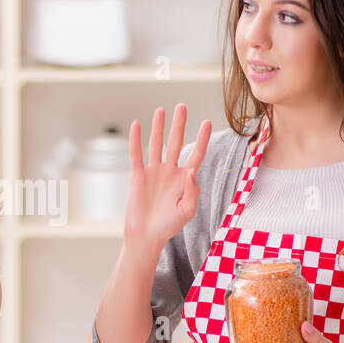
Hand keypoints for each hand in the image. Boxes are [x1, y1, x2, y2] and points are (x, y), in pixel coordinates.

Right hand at [124, 104, 212, 253]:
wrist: (146, 236)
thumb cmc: (169, 226)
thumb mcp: (187, 211)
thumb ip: (193, 191)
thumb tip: (191, 170)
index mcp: (185, 179)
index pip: (196, 154)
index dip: (202, 139)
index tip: (207, 123)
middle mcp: (170, 171)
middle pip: (176, 142)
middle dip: (179, 124)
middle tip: (182, 106)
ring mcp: (153, 172)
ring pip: (157, 144)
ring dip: (158, 127)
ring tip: (161, 110)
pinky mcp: (138, 176)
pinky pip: (137, 154)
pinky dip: (136, 140)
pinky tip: (137, 125)